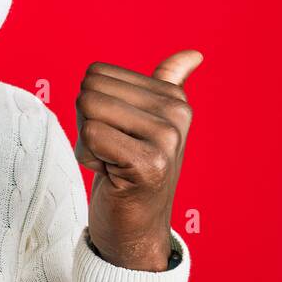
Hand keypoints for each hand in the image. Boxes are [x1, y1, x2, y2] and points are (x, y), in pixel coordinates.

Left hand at [73, 51, 202, 270]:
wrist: (135, 226)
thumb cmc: (131, 171)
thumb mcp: (147, 123)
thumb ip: (167, 85)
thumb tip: (194, 54)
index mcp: (174, 97)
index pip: (97, 74)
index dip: (93, 107)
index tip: (118, 135)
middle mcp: (177, 113)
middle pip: (90, 90)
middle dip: (88, 124)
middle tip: (112, 152)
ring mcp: (167, 138)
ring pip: (89, 111)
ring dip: (88, 143)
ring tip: (113, 163)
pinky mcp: (150, 163)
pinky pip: (91, 136)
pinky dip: (90, 159)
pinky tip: (113, 176)